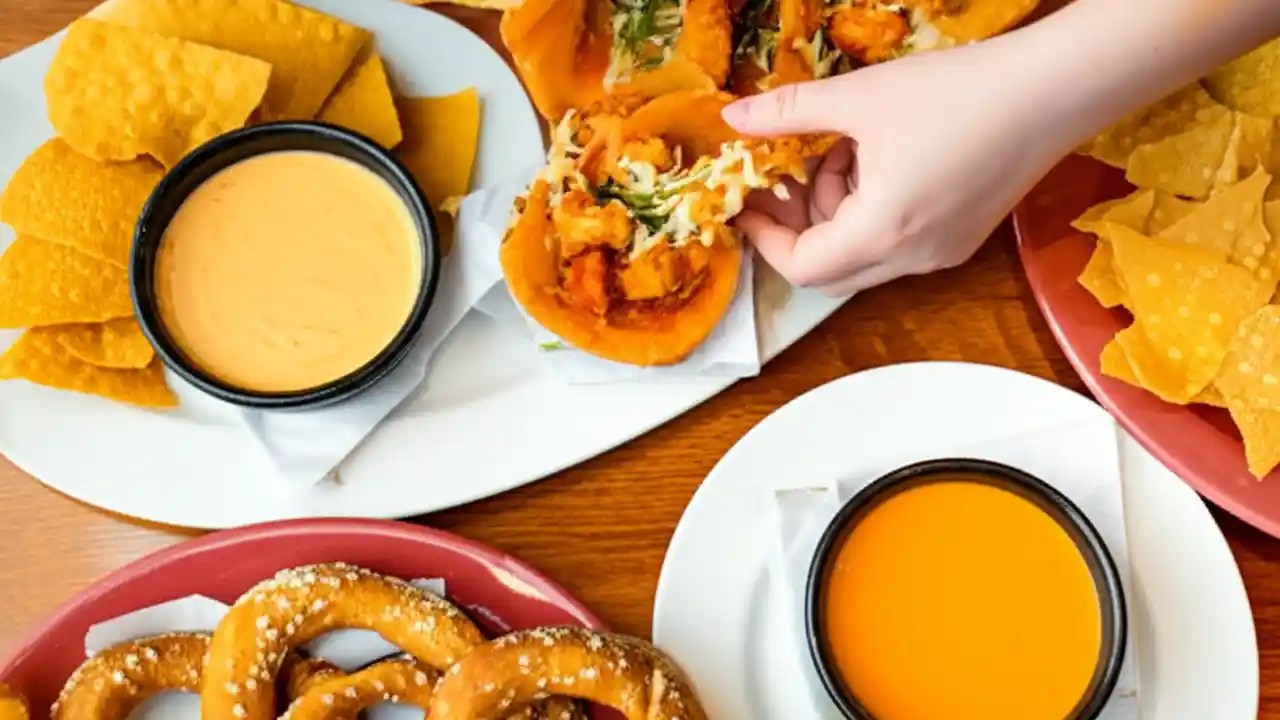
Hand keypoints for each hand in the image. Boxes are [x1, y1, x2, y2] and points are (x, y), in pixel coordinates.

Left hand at [724, 43, 1073, 295]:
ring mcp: (941, 255)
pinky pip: (896, 244)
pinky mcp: (961, 240)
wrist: (1052, 89)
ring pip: (863, 254)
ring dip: (838, 209)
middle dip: (801, 223)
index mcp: (883, 232)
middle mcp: (912, 259)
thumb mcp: (860, 98)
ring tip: (849, 148)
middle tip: (791, 170)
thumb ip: (788, 113)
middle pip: (830, 269)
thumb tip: (733, 120)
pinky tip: (884, 158)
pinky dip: (872, 211)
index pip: (801, 267)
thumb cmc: (959, 92)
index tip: (749, 202)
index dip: (766, 238)